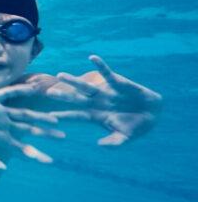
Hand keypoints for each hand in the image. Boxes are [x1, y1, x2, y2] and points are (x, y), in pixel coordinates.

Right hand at [0, 82, 64, 170]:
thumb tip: (4, 168)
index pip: (21, 147)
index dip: (35, 154)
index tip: (49, 161)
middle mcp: (2, 123)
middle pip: (27, 129)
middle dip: (45, 133)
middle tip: (63, 137)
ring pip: (23, 113)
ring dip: (39, 116)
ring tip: (55, 118)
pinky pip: (9, 93)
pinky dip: (21, 90)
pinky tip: (34, 88)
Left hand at [47, 55, 161, 145]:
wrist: (153, 114)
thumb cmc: (136, 127)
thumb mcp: (125, 137)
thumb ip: (114, 142)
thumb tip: (100, 145)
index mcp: (95, 115)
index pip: (76, 116)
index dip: (65, 116)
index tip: (50, 116)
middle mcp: (96, 103)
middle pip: (76, 99)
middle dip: (63, 96)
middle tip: (48, 93)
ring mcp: (105, 92)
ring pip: (86, 86)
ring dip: (74, 81)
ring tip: (60, 75)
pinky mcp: (117, 83)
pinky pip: (107, 73)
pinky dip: (100, 65)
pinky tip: (92, 57)